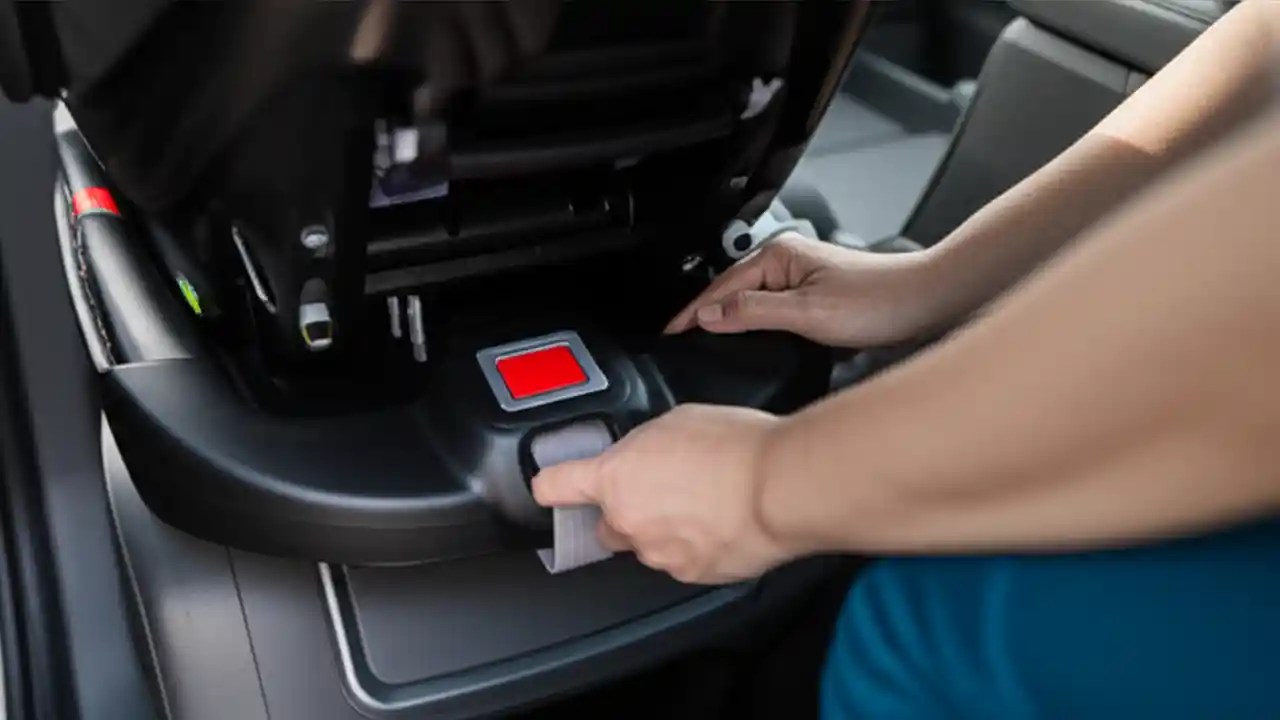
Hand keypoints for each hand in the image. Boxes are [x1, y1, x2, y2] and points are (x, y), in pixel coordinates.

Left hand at [532, 404, 794, 584]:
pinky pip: (682, 561)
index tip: (552, 487)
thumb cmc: (735, 446)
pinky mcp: (691, 575)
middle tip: (662, 490)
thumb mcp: (677, 420)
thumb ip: (645, 445)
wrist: (782, 486)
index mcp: (614, 477)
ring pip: (647, 546)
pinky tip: (721, 523)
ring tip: (705, 504)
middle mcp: (627, 521)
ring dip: (664, 530)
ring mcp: (658, 554)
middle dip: (625, 512)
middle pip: (606, 526)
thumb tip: (644, 456)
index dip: (552, 486)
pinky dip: (695, 547)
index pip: (554, 488)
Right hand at [665, 233, 939, 347]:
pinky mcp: (815, 295)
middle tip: (677, 340)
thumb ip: (753, 314)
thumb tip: (710, 317)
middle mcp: (787, 260)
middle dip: (704, 313)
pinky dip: (752, 322)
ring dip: (728, 318)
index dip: (692, 312)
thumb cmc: (879, 301)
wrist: (928, 302)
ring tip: (703, 340)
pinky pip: (769, 308)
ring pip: (749, 299)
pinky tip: (749, 337)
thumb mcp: (807, 312)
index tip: (669, 333)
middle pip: (730, 290)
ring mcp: (801, 277)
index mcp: (778, 255)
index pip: (720, 287)